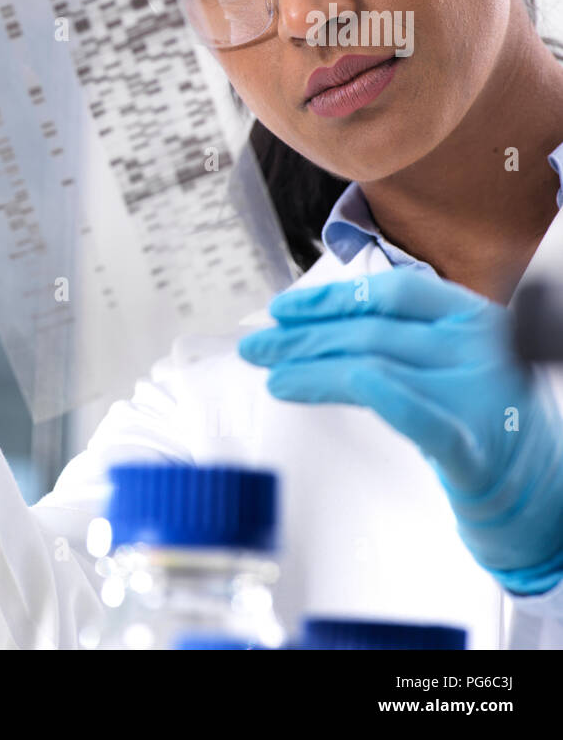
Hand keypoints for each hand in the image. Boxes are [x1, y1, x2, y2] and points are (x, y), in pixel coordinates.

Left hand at [238, 269, 562, 594]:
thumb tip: (312, 326)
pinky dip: (354, 394)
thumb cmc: (483, 423)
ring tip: (270, 375)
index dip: (329, 298)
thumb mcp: (449, 364)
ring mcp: (478, 396)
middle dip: (302, 337)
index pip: (390, 293)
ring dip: (308, 369)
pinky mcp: (472, 448)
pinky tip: (302, 389)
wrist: (543, 496)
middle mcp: (479, 348)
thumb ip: (398, 339)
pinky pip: (407, 413)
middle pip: (370, 331)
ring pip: (372, 367)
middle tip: (255, 347)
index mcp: (472, 317)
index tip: (282, 310)